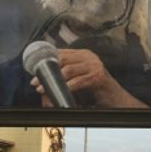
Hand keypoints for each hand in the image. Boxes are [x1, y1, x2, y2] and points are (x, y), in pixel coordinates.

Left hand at [31, 49, 146, 107]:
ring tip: (43, 87)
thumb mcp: (80, 78)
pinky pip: (77, 82)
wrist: (116, 99)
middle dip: (47, 70)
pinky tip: (58, 92)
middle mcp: (89, 57)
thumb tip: (46, 75)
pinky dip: (66, 87)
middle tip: (36, 80)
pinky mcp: (98, 77)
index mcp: (84, 54)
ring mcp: (95, 66)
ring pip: (68, 70)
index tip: (35, 69)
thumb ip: (67, 73)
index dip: (46, 60)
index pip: (61, 52)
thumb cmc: (96, 90)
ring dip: (53, 80)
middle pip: (63, 59)